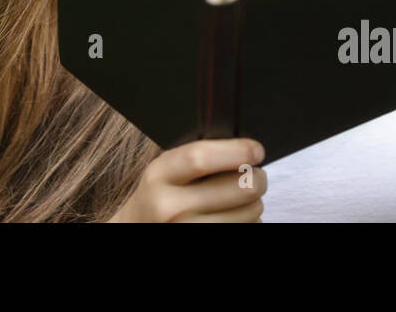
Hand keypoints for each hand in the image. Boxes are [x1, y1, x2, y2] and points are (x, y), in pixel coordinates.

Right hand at [107, 137, 266, 221]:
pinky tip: (234, 216)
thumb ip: (197, 157)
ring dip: (254, 204)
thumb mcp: (166, 169)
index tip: (256, 150)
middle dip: (257, 178)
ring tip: (240, 199)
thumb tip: (245, 150)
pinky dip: (249, 222)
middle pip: (238, 188)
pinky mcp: (200, 246)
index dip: (236, 151)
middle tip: (256, 175)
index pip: (201, 158)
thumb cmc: (161, 194)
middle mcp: (170, 207)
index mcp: (161, 175)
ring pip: (249, 213)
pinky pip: (246, 229)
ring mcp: (186, 230)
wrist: (138, 227)